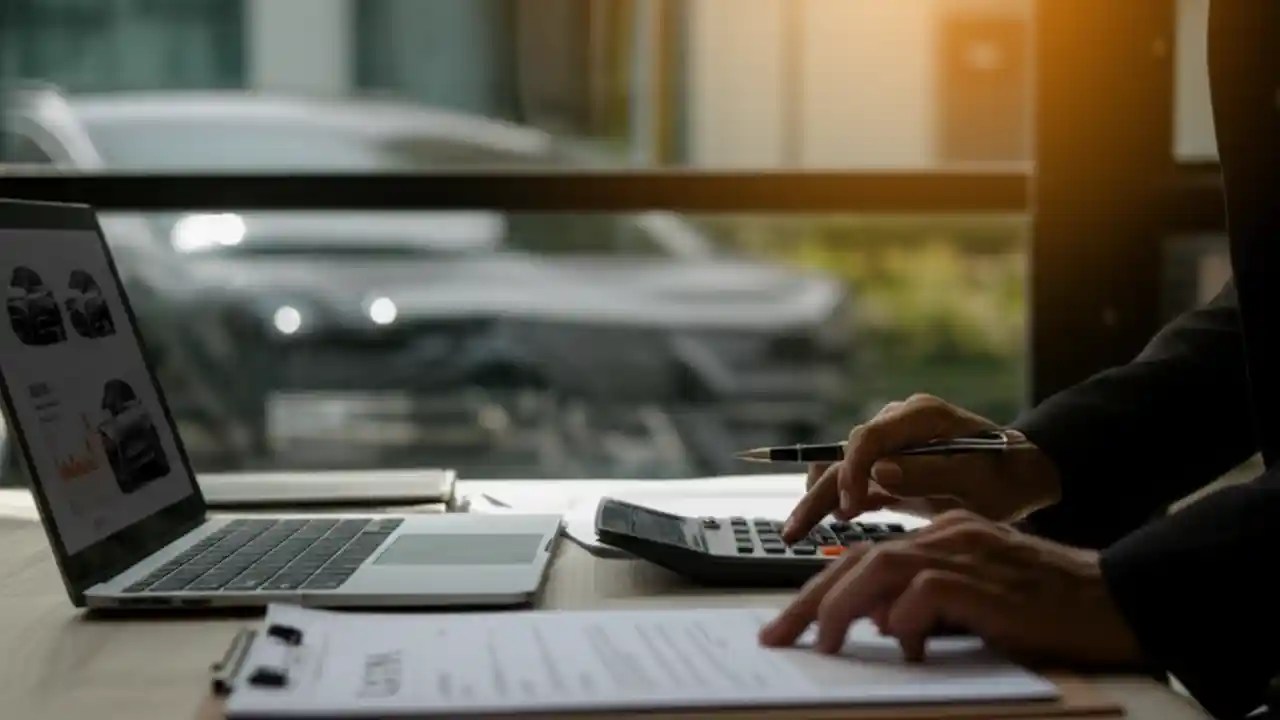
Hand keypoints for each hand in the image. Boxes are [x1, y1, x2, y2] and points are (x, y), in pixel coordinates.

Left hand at [759, 511, 1144, 668]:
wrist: (1117, 601)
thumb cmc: (1051, 610)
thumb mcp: (978, 601)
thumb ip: (928, 603)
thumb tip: (874, 625)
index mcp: (943, 535)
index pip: (866, 555)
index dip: (823, 586)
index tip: (794, 622)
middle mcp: (947, 534)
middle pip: (857, 559)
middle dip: (810, 599)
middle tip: (779, 636)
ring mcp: (964, 552)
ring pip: (877, 568)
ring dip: (840, 608)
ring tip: (822, 646)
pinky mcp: (983, 578)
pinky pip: (922, 592)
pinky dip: (901, 619)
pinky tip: (899, 644)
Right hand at [782, 394, 1061, 543]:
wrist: (1021, 475)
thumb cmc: (1006, 476)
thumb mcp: (977, 479)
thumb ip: (930, 473)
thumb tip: (879, 472)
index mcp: (920, 416)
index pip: (868, 438)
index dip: (852, 472)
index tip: (850, 509)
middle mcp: (898, 425)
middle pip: (845, 456)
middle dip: (818, 493)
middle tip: (794, 531)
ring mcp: (891, 446)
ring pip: (842, 470)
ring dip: (818, 500)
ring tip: (796, 532)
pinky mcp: (889, 468)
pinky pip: (854, 483)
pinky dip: (836, 503)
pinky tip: (819, 524)